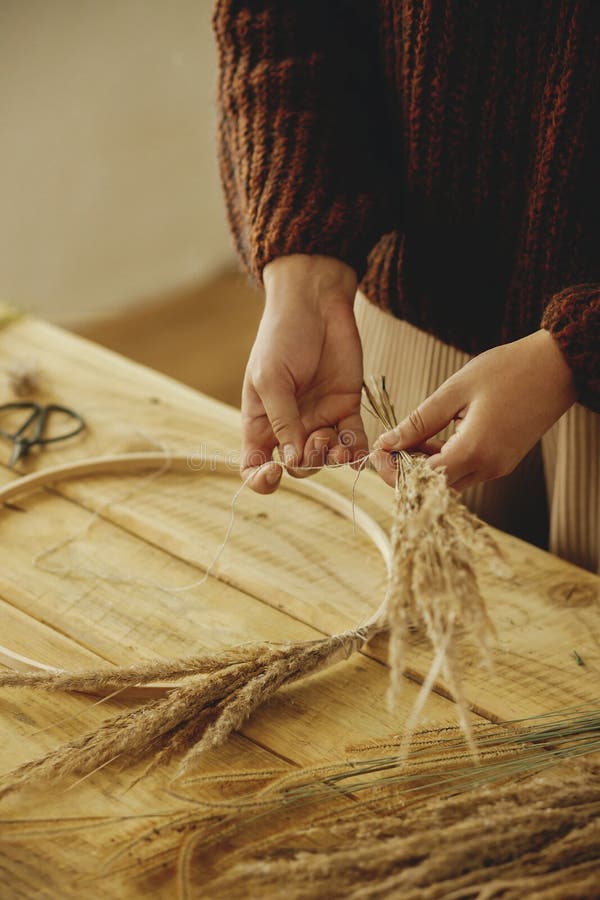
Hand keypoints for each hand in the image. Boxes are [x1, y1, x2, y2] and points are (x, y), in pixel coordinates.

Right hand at [241, 254, 367, 492]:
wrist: (315, 303)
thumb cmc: (281, 337)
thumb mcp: (271, 378)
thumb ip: (282, 421)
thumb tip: (290, 461)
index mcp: (261, 421)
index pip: (254, 464)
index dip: (260, 480)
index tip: (273, 473)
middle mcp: (290, 426)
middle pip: (297, 464)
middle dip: (307, 459)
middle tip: (316, 435)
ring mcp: (319, 418)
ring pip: (326, 457)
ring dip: (331, 456)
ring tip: (334, 437)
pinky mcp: (346, 408)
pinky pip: (353, 441)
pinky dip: (355, 451)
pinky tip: (357, 449)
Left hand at [372, 329, 576, 489]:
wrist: (557, 366)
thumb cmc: (508, 370)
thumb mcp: (455, 390)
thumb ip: (419, 420)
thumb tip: (388, 442)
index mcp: (474, 451)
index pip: (421, 480)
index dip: (394, 470)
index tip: (378, 451)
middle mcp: (488, 468)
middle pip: (433, 487)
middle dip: (405, 470)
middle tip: (388, 444)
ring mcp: (498, 467)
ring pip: (449, 481)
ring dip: (424, 465)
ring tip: (410, 435)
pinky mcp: (504, 461)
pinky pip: (465, 471)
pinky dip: (444, 460)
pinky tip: (434, 436)